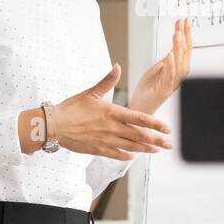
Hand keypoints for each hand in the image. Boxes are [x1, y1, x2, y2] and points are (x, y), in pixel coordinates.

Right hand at [51, 64, 172, 160]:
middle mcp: (112, 128)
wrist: (53, 125)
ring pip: (130, 146)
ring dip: (145, 149)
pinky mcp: (97, 149)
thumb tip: (117, 67)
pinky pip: (115, 154)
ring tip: (157, 150)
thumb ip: (107, 81)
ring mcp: (105, 140)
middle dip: (156, 140)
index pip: (139, 119)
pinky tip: (133, 156)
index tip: (167, 128)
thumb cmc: (70, 107)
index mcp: (112, 113)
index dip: (155, 124)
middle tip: (169, 144)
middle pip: (139, 135)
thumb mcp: (90, 93)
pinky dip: (125, 156)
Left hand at [129, 17, 192, 116]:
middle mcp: (177, 76)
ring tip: (177, 34)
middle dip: (185, 37)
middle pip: (185, 54)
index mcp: (176, 69)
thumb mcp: (157, 70)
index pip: (184, 48)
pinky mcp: (164, 91)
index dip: (185, 34)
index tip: (185, 20)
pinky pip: (169, 77)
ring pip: (179, 64)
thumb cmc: (148, 91)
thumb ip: (167, 60)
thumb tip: (174, 47)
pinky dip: (171, 65)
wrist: (139, 109)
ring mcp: (171, 84)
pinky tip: (169, 54)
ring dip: (179, 48)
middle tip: (183, 22)